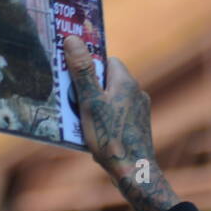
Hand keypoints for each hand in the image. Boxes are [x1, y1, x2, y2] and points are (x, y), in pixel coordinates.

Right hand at [64, 35, 182, 210]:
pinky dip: (104, 120)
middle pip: (106, 81)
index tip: (73, 76)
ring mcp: (139, 110)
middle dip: (88, 89)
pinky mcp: (137, 126)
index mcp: (126, 81)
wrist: (134, 172)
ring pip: (111, 99)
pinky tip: (93, 134)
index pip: (106, 61)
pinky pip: (116, 115)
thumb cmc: (110, 136)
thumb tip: (73, 38)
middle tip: (71, 102)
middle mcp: (136, 92)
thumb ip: (81, 70)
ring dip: (94, 106)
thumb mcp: (89, 101)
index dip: (89, 66)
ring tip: (80, 121)